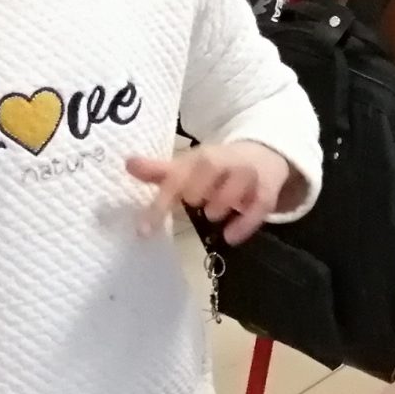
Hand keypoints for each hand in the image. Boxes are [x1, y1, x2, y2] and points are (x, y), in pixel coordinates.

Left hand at [127, 139, 299, 241]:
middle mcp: (225, 161)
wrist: (263, 156)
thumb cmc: (218, 168)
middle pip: (209, 166)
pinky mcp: (267, 190)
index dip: (161, 201)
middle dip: (195, 190)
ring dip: (220, 204)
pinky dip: (245, 223)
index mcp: (201, 156)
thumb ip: (160, 172)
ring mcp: (248, 175)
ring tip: (211, 215)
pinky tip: (230, 237)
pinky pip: (260, 205)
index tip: (144, 230)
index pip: (177, 174)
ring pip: (236, 184)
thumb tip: (127, 164)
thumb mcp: (190, 168)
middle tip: (191, 203)